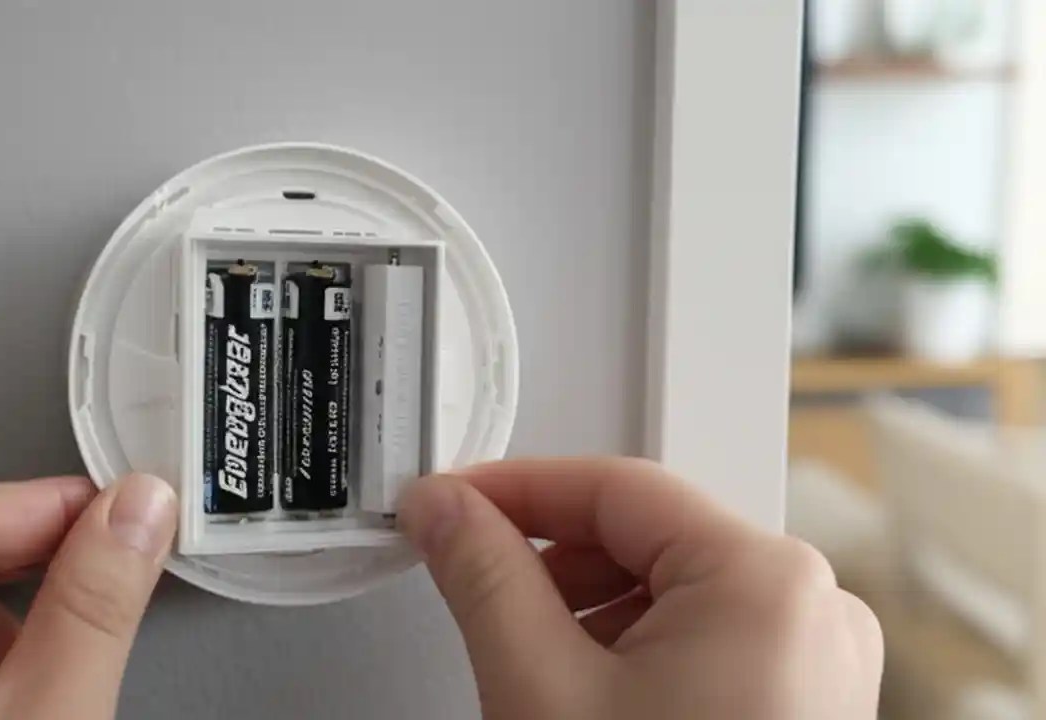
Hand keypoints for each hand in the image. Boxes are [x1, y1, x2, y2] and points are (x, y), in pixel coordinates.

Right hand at [399, 458, 882, 719]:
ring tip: (532, 650)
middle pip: (648, 535)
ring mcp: (818, 658)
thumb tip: (446, 512)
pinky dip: (635, 643)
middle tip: (475, 572)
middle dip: (551, 554)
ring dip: (589, 603)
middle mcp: (812, 609)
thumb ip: (485, 576)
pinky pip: (706, 634)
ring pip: (675, 586)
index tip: (452, 500)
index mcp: (765, 582)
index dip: (517, 487)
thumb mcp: (540, 688)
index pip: (617, 487)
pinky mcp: (806, 700)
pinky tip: (588, 685)